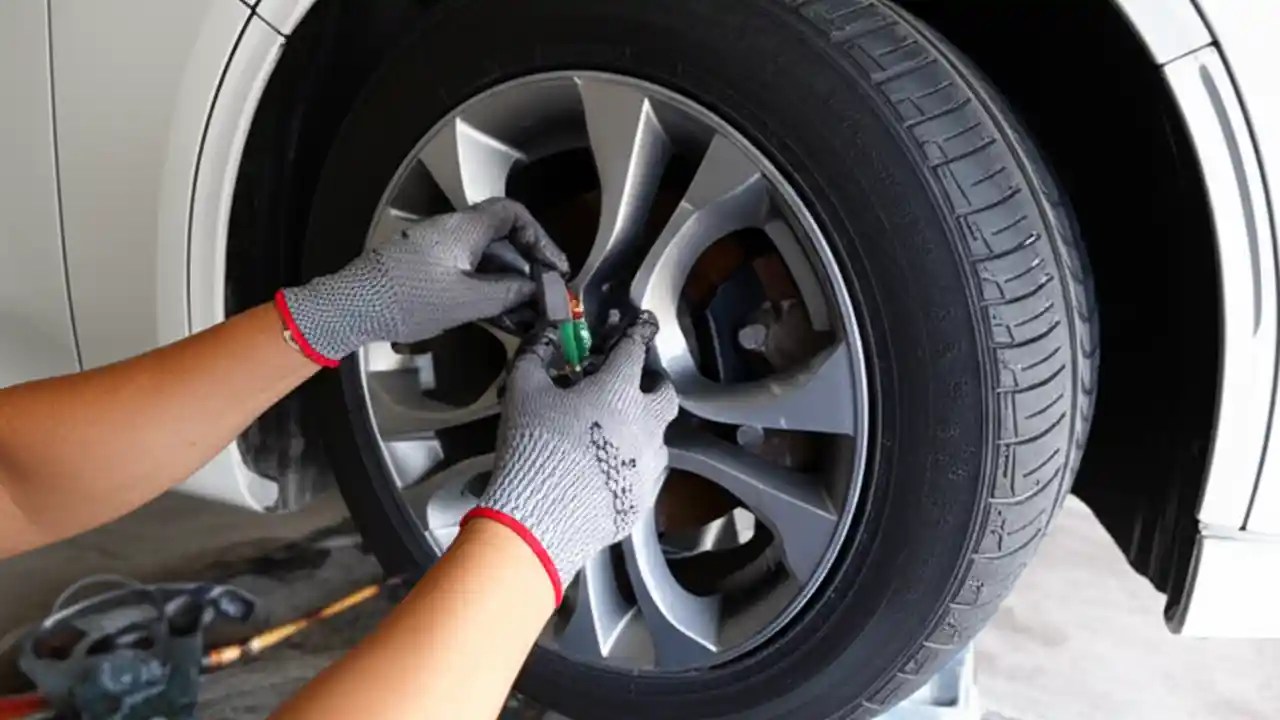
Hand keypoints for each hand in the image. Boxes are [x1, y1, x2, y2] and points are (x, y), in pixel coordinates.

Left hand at [276, 198, 568, 365]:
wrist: (352, 308)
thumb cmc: (405, 299)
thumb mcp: (465, 301)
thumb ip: (506, 293)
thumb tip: (534, 290)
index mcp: (462, 229)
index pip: (513, 214)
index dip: (539, 237)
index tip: (554, 265)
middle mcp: (452, 233)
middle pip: (502, 240)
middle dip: (528, 268)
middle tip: (545, 296)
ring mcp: (438, 252)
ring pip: (486, 261)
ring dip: (509, 285)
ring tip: (527, 314)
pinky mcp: (427, 271)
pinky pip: (468, 274)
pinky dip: (487, 291)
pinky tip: (501, 317)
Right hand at [463, 312, 679, 603]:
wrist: (541, 519)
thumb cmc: (534, 446)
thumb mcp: (523, 393)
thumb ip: (536, 356)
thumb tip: (545, 336)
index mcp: (620, 390)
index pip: (635, 348)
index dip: (636, 331)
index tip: (641, 324)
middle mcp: (646, 423)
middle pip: (665, 393)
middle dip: (652, 383)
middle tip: (631, 384)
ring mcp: (650, 463)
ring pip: (659, 435)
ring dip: (642, 427)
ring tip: (615, 431)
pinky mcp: (644, 497)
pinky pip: (647, 471)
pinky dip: (633, 462)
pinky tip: (609, 468)